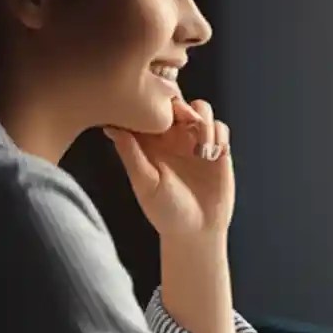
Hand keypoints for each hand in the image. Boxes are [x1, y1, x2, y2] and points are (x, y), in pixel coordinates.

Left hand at [103, 98, 233, 241]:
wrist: (197, 231)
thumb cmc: (165, 212)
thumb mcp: (145, 183)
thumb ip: (131, 154)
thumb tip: (111, 126)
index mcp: (151, 142)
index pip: (150, 109)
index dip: (154, 104)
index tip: (156, 115)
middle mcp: (174, 138)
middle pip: (178, 102)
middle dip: (182, 106)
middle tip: (183, 122)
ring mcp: (197, 142)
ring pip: (202, 109)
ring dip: (202, 120)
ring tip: (200, 145)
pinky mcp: (219, 151)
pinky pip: (221, 127)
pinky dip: (218, 134)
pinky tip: (212, 155)